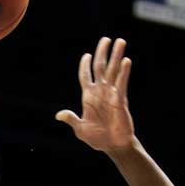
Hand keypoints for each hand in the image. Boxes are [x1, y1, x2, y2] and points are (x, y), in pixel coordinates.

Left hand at [56, 36, 134, 153]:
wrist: (113, 146)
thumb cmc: (97, 139)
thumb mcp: (81, 130)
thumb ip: (71, 119)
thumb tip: (58, 115)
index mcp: (88, 97)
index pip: (85, 76)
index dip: (85, 66)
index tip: (87, 55)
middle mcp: (100, 92)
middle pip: (100, 67)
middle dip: (103, 53)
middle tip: (106, 39)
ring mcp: (111, 94)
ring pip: (113, 70)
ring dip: (116, 56)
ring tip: (120, 41)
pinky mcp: (121, 99)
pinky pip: (122, 82)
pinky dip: (123, 72)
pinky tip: (126, 61)